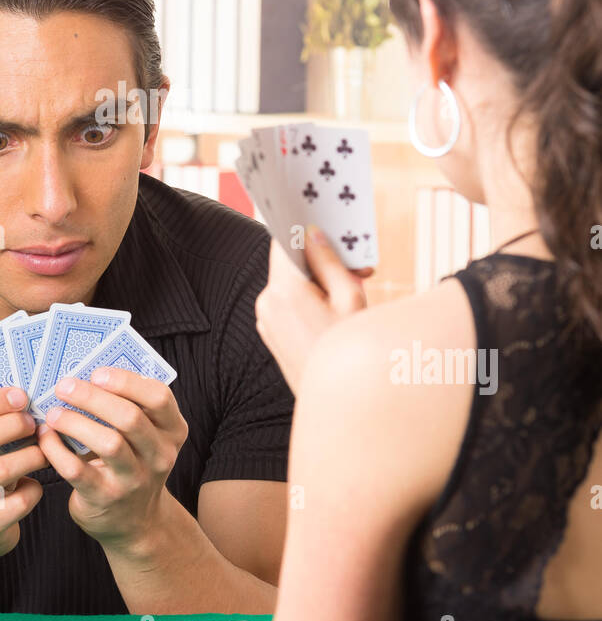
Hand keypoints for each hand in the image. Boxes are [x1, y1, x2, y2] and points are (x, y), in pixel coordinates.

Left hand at [35, 369, 187, 550]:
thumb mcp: (144, 438)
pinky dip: (56, 450)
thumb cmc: (131, 464)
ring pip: (109, 443)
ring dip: (75, 422)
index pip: (159, 398)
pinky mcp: (105, 498)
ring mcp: (134, 480)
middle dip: (93, 398)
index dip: (127, 381)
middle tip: (65, 386)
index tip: (97, 372)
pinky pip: (78, 469)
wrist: (135, 523)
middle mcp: (159, 456)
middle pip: (130, 418)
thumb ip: (126, 407)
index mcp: (172, 431)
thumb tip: (82, 374)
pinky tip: (46, 438)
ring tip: (53, 413)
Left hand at [255, 228, 372, 396]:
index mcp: (283, 290)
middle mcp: (266, 303)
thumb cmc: (349, 351)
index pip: (281, 241)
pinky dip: (307, 298)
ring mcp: (265, 320)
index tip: (314, 214)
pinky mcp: (270, 334)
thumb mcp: (350, 298)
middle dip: (319, 258)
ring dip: (316, 280)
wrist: (343, 406)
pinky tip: (335, 309)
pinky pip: (287, 303)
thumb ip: (330, 261)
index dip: (299, 225)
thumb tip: (312, 234)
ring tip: (351, 291)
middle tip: (355, 265)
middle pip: (288, 263)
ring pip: (289, 284)